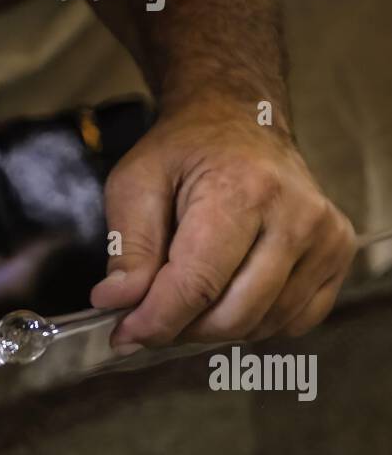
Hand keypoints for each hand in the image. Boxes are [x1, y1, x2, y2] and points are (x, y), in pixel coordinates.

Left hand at [91, 102, 356, 348]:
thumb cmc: (185, 152)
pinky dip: (254, 321)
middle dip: (182, 327)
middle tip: (153, 311)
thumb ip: (128, 248)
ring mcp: (325, 237)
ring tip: (190, 294)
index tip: (123, 334)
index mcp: (244, 192)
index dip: (154, 322)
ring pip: (260, 325)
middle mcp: (296, 216)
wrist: (241, 121)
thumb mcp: (135, 184)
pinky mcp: (337, 253)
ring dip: (214, 327)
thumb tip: (115, 303)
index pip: (197, 287)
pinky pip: (292, 322)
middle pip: (232, 316)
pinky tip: (231, 292)